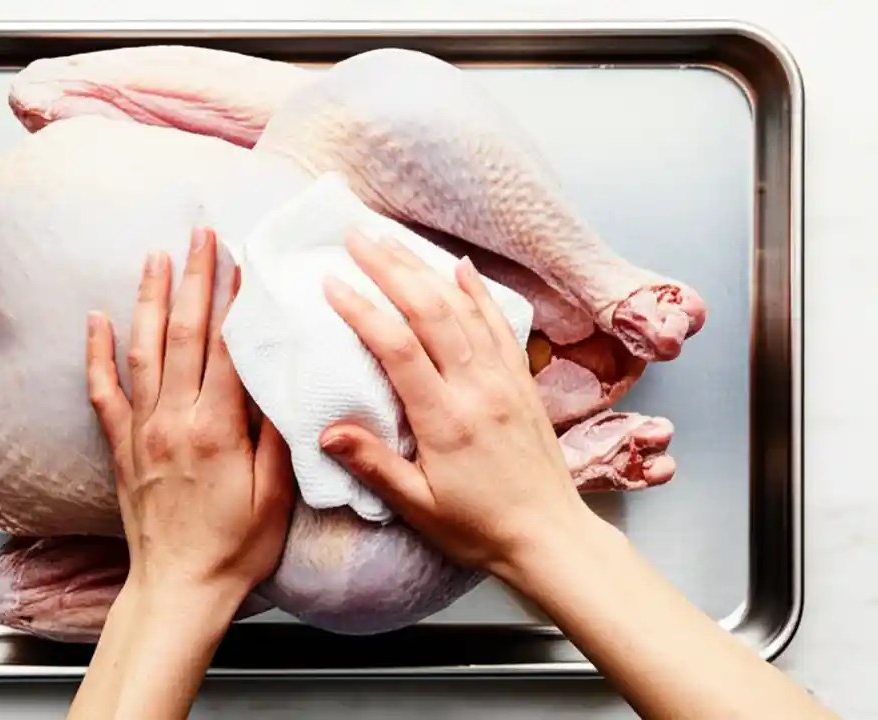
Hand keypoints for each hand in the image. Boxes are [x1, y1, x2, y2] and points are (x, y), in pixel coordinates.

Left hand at [85, 227, 293, 600]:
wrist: (179, 590)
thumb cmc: (234, 550)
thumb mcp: (275, 497)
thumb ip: (274, 436)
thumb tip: (278, 379)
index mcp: (215, 431)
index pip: (225, 348)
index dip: (233, 299)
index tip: (239, 258)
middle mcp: (172, 421)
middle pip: (182, 335)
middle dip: (193, 279)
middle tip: (200, 233)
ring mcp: (142, 432)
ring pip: (142, 351)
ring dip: (148, 299)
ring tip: (156, 256)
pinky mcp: (122, 448)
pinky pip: (104, 391)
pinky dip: (98, 352)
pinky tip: (96, 319)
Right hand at [319, 232, 591, 577]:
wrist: (551, 538)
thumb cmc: (479, 528)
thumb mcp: (418, 507)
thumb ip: (373, 465)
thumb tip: (326, 431)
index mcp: (446, 419)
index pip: (397, 347)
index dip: (362, 309)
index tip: (331, 282)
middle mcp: (477, 388)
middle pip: (430, 311)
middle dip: (391, 268)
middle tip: (357, 237)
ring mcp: (504, 380)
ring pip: (462, 308)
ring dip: (425, 269)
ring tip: (393, 241)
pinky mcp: (522, 383)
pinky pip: (498, 325)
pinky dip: (477, 292)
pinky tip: (460, 268)